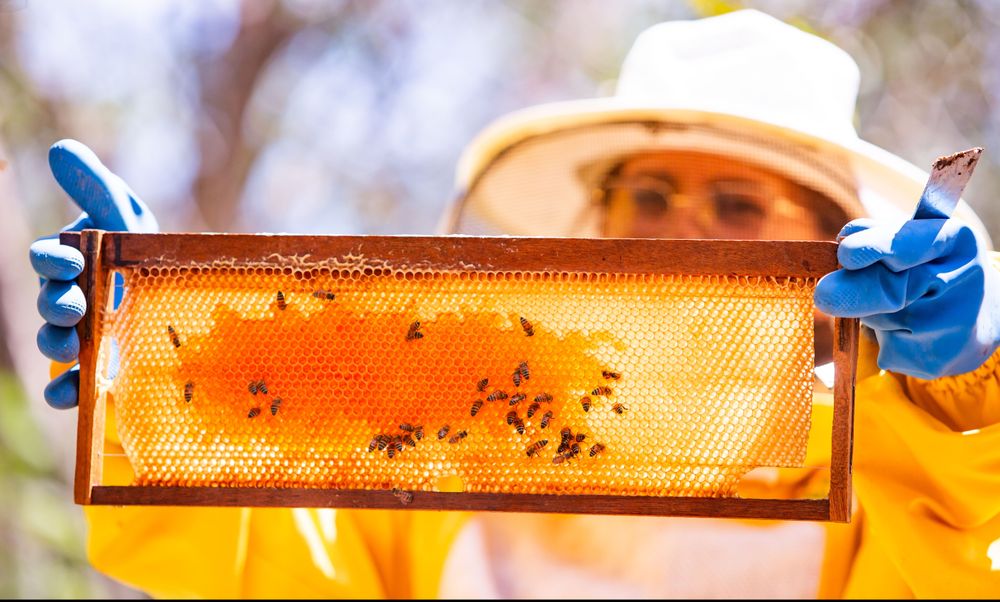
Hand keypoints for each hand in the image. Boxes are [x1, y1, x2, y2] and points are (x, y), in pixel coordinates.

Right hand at [30, 139, 158, 407]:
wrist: (185, 294)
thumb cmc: (147, 247)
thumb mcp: (128, 215)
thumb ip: (94, 187)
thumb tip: (60, 149)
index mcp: (73, 258)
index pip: (49, 258)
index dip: (53, 260)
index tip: (70, 259)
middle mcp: (72, 295)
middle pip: (50, 303)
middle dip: (56, 306)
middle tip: (72, 309)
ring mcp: (85, 331)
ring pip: (56, 341)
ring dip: (57, 345)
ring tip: (71, 348)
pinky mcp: (101, 363)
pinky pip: (75, 381)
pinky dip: (66, 390)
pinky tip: (69, 396)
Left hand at [814, 217, 999, 379]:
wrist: (973, 320)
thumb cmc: (929, 268)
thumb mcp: (913, 241)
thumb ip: (878, 235)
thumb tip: (845, 239)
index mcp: (954, 242)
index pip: (913, 244)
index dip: (877, 248)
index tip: (846, 254)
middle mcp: (960, 282)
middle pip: (891, 291)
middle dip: (852, 293)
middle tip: (823, 295)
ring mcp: (951, 326)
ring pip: (880, 321)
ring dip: (869, 313)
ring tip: (897, 306)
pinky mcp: (934, 361)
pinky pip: (885, 348)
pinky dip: (882, 338)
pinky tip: (905, 332)